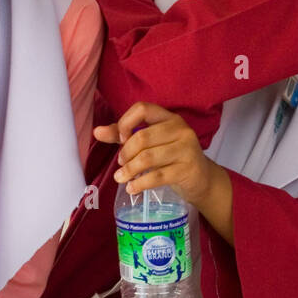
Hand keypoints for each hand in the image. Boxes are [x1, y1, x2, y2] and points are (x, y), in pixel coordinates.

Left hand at [95, 102, 224, 207]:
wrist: (200, 178)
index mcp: (170, 118)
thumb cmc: (171, 158)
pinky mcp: (188, 169)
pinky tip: (132, 188)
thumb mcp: (150, 144)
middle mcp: (181, 130)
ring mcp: (187, 149)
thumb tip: (97, 132)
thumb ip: (124, 135)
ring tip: (121, 179)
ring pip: (148, 158)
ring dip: (129, 171)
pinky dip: (140, 184)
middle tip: (120, 165)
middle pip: (142, 137)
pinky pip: (157, 176)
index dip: (125, 123)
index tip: (121, 139)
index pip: (142, 109)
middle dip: (126, 153)